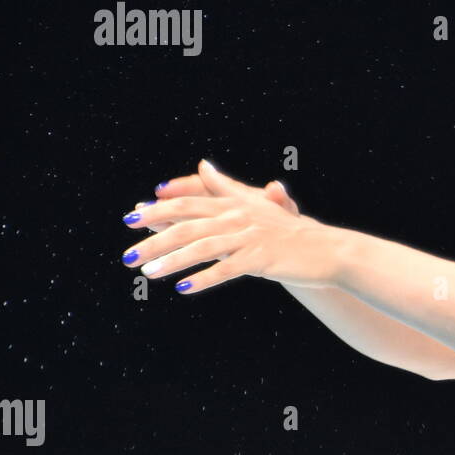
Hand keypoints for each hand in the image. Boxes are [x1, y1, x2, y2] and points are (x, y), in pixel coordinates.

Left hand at [120, 159, 341, 291]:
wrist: (326, 250)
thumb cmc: (289, 231)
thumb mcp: (256, 205)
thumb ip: (226, 186)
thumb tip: (203, 165)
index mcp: (234, 204)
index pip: (188, 203)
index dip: (158, 210)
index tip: (131, 218)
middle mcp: (239, 216)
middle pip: (188, 226)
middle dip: (154, 240)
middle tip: (127, 257)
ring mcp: (250, 237)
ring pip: (202, 247)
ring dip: (171, 261)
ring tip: (147, 273)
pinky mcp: (260, 258)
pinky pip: (226, 268)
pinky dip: (203, 278)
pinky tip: (183, 288)